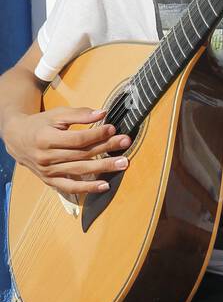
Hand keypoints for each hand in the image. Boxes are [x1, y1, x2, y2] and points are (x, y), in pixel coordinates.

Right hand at [5, 106, 130, 195]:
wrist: (17, 139)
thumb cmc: (40, 125)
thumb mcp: (56, 115)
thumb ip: (79, 114)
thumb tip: (102, 113)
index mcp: (46, 139)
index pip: (77, 139)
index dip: (96, 134)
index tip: (112, 128)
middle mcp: (46, 157)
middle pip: (81, 154)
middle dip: (106, 149)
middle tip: (125, 143)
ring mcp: (48, 171)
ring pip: (79, 170)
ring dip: (103, 167)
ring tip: (122, 163)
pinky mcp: (50, 180)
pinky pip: (71, 187)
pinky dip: (88, 188)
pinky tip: (104, 185)